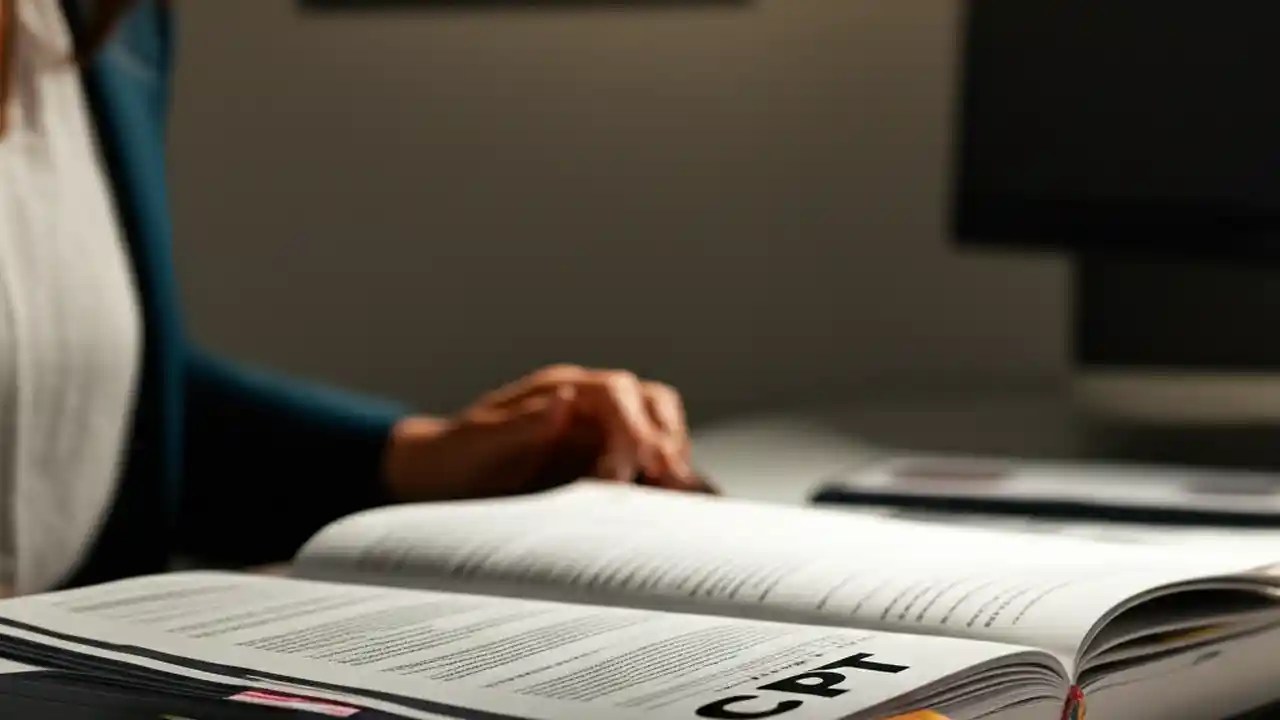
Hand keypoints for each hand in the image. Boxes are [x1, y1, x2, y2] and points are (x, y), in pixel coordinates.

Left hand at [382, 364, 712, 501]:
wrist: (442, 478)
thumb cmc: (457, 455)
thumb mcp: (477, 440)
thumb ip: (520, 424)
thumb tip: (564, 402)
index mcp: (563, 390)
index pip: (616, 392)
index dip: (630, 428)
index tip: (623, 472)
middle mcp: (592, 406)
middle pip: (654, 405)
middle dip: (666, 442)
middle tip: (666, 485)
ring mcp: (604, 435)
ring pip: (662, 433)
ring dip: (674, 463)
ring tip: (676, 501)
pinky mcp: (610, 467)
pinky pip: (651, 470)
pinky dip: (667, 487)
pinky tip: (673, 513)